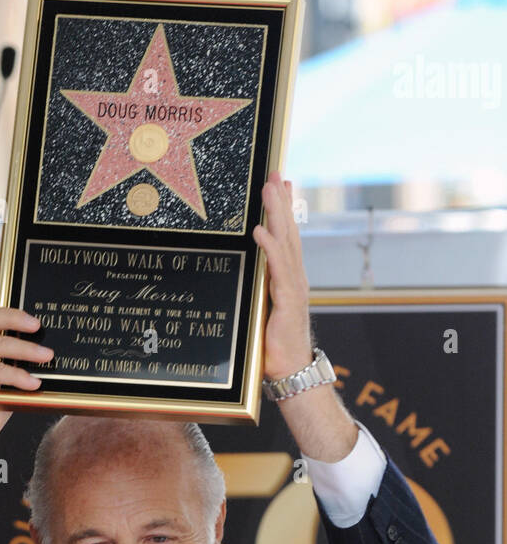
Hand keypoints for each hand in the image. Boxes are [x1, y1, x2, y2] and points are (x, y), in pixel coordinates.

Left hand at [252, 171, 312, 380]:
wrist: (292, 370)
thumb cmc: (276, 345)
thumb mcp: (266, 310)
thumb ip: (261, 291)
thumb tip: (249, 278)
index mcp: (289, 279)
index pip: (288, 237)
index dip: (285, 210)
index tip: (282, 184)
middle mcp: (295, 278)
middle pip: (289, 232)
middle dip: (281, 201)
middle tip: (275, 173)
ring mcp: (293, 287)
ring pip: (286, 243)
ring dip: (277, 214)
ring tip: (270, 190)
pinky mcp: (287, 300)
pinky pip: (278, 268)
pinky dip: (270, 247)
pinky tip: (261, 229)